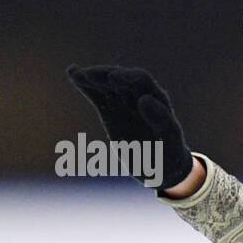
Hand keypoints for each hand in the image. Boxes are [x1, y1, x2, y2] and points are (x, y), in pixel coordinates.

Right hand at [66, 64, 194, 189]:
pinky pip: (97, 96)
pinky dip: (86, 86)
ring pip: (106, 86)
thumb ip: (160, 118)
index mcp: (157, 99)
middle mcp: (139, 96)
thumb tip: (144, 98)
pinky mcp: (110, 112)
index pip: (142, 80)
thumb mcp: (169, 137)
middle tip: (90, 75)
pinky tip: (72, 74)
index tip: (113, 78)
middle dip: (105, 75)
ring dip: (91, 78)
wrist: (162, 168)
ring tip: (76, 74)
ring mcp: (123, 103)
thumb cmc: (169, 152)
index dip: (128, 76)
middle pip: (120, 79)